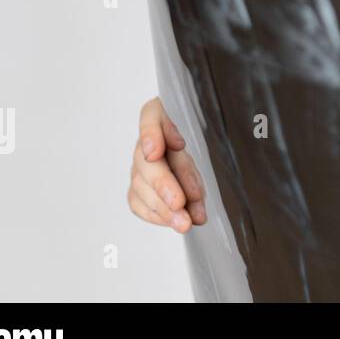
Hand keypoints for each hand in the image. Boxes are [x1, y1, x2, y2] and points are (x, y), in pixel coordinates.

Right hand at [127, 96, 206, 232]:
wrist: (191, 157)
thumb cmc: (195, 142)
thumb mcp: (202, 134)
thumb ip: (184, 138)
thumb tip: (176, 145)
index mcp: (161, 117)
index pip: (151, 115)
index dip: (151, 134)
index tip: (154, 152)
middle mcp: (146, 143)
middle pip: (147, 163)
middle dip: (163, 185)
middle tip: (179, 203)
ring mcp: (139, 168)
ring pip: (142, 188)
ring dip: (165, 209)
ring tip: (185, 222)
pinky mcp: (137, 189)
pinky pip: (139, 204)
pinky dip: (157, 215)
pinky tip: (172, 222)